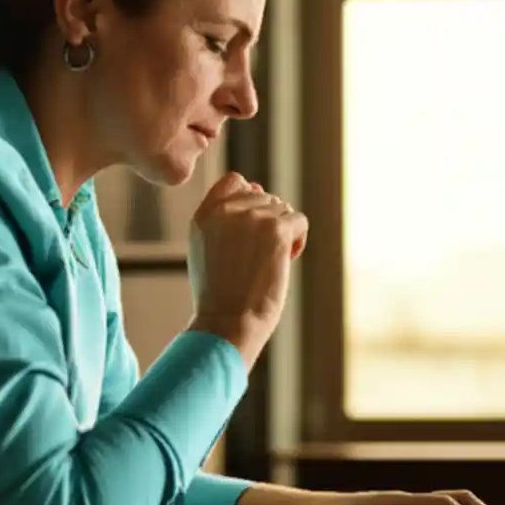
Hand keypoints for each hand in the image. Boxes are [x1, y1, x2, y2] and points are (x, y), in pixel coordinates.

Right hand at [187, 173, 308, 367]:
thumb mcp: (207, 249)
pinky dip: (298, 242)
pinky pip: (300, 221)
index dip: (249, 200)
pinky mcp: (276, 229)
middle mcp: (226, 210)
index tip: (251, 231)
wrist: (227, 322)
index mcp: (204, 215)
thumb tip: (257, 186)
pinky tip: (283, 262)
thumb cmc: (220, 296)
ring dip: (283, 234)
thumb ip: (225, 217)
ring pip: (283, 209)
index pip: (234, 182)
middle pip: (263, 197)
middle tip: (259, 258)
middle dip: (268, 223)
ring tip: (268, 263)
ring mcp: (252, 217)